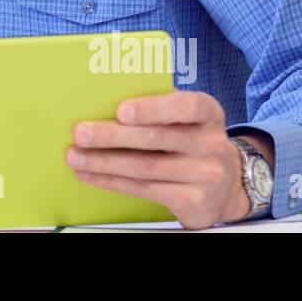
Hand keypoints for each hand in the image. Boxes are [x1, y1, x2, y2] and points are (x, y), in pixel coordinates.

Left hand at [66, 91, 272, 228]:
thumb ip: (157, 109)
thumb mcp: (185, 120)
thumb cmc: (191, 140)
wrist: (225, 185)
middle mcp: (211, 143)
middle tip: (81, 133)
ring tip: (76, 156)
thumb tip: (101, 101)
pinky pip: (144, 189)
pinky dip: (111, 181)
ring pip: (144, 167)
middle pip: (156, 139)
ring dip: (103, 162)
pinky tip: (90, 174)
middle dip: (112, 136)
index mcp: (208, 113)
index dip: (153, 108)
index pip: (187, 106)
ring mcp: (205, 174)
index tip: (121, 110)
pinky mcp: (193, 200)